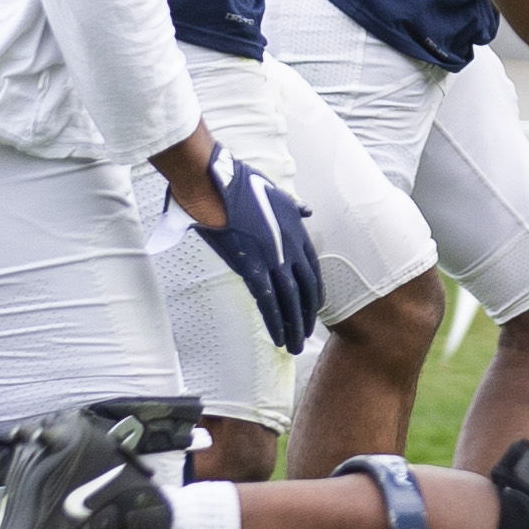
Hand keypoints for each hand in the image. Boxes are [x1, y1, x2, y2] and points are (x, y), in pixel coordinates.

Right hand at [189, 144, 321, 352]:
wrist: (215, 183)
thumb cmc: (239, 184)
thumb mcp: (276, 192)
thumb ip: (293, 207)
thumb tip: (307, 211)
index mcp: (296, 232)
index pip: (312, 271)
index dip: (313, 293)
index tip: (312, 308)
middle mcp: (290, 248)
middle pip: (305, 290)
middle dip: (306, 316)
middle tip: (305, 335)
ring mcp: (273, 258)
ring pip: (290, 301)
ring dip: (293, 326)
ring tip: (295, 345)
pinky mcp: (252, 267)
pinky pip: (268, 302)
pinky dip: (275, 322)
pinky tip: (279, 337)